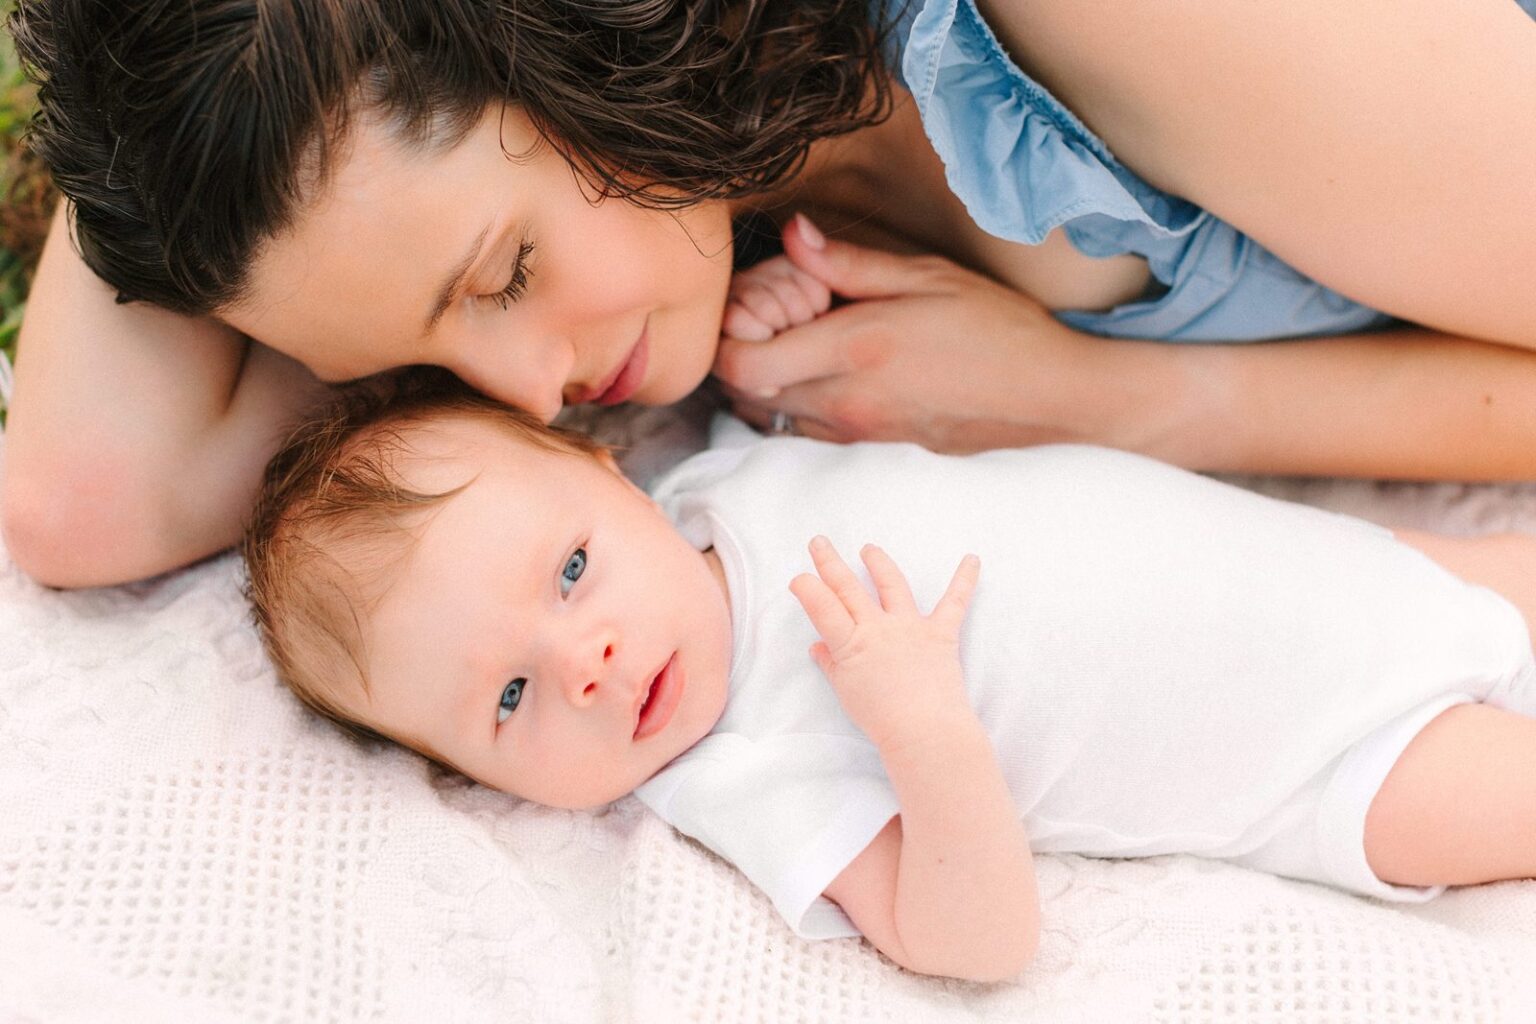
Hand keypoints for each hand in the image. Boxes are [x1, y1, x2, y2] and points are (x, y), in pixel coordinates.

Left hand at [713, 215, 1101, 452]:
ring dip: (771, 377)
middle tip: (780, 313)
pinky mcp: (870, 448)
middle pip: (744, 391)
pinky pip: (807, 427)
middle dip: (745, 349)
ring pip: (771, 414)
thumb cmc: (997, 329)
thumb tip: (791, 235)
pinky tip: (835, 366)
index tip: (758, 300)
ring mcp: (856, 433)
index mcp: (854, 351)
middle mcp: (844, 403)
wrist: (1050, 397)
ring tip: (807, 339)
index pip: (740, 364)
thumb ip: (848, 263)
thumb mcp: (926, 277)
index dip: (729, 332)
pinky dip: (799, 398)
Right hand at [789, 536, 980, 750]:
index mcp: (851, 643)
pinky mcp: (941, 633)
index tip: (799, 578)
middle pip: (849, 587)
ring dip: (878, 563)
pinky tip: (972, 559)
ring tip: (869, 549)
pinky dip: (965, 579)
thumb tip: (818, 646)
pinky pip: (954, 602)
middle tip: (819, 541)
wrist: (926, 732)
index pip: (822, 606)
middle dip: (830, 562)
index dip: (808, 588)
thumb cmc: (882, 719)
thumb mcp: (846, 692)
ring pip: (892, 584)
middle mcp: (879, 626)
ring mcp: (911, 626)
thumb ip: (831, 665)